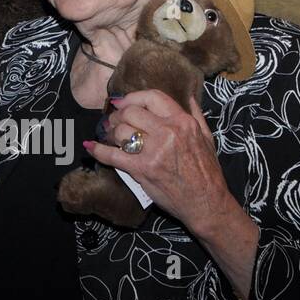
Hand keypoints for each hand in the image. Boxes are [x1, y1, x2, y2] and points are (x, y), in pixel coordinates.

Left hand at [84, 88, 234, 235]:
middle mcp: (168, 132)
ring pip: (120, 130)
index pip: (151, 98)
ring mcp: (153, 151)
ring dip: (110, 133)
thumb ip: (196, 115)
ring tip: (110, 136)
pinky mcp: (141, 169)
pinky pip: (112, 155)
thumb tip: (187, 96)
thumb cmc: (207, 172)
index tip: (122, 102)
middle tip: (114, 122)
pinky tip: (91, 146)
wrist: (206, 203)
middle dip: (118, 116)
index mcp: (183, 122)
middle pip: (130, 112)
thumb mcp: (208, 138)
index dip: (132, 97)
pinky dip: (98, 150)